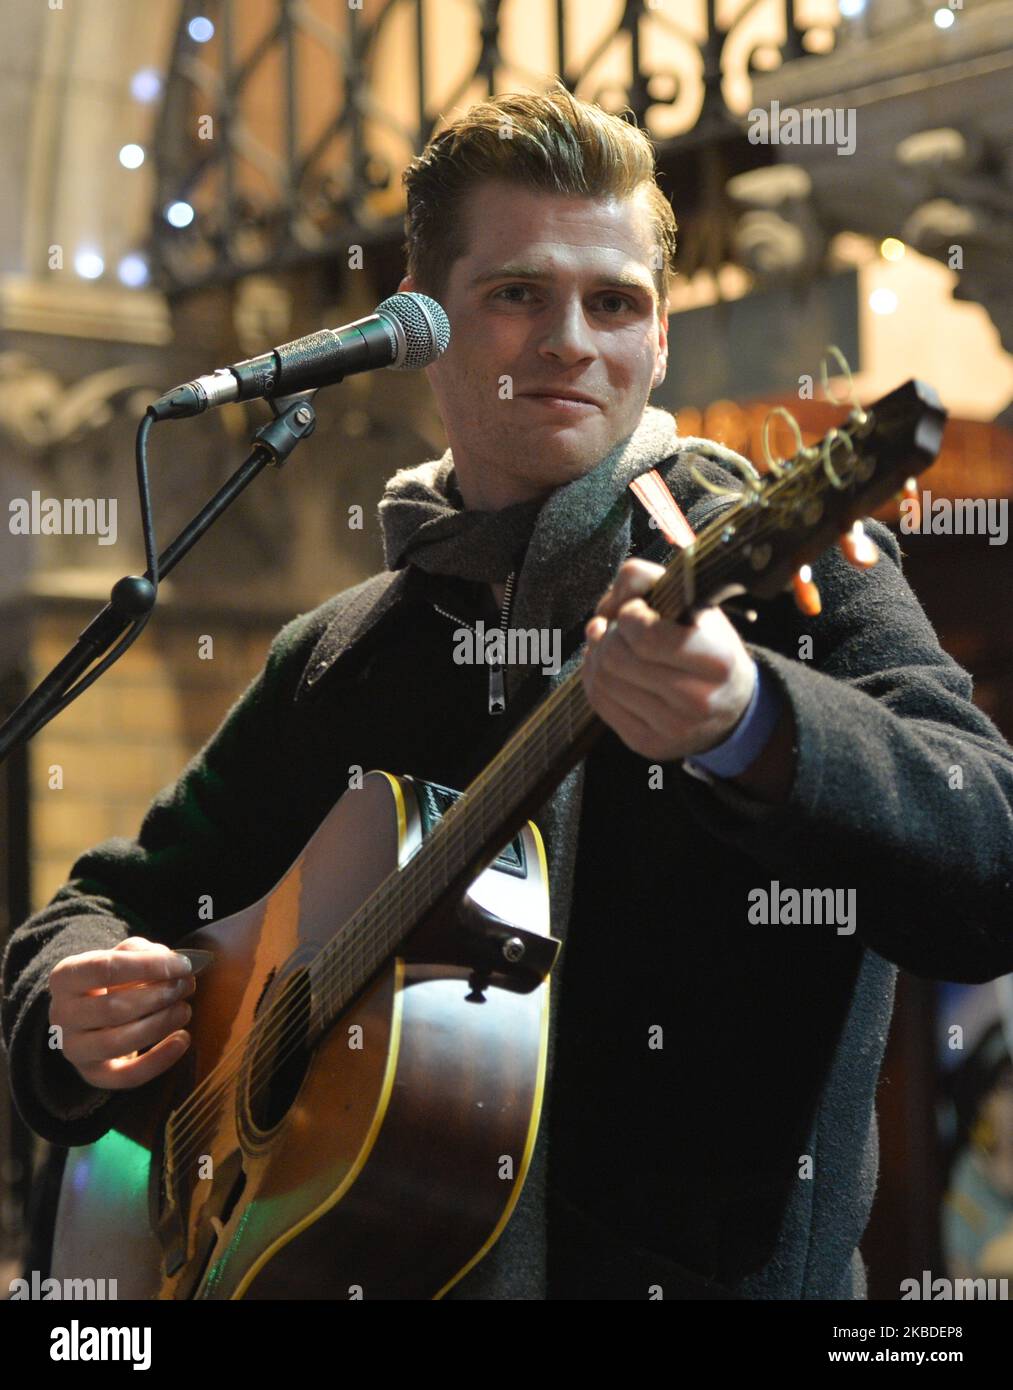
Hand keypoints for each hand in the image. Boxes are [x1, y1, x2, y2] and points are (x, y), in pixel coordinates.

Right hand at [48, 936, 195, 1089]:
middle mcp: (62, 1014)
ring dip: (160, 1024)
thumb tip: (175, 963)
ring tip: (185, 1009)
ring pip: (117, 1043)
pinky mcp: (94, 1074)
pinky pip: (125, 1076)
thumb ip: (144, 953)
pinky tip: (183, 1039)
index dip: (149, 966)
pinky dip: (158, 1060)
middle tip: (187, 985)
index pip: (105, 968)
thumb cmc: (113, 979)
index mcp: (66, 977)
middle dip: (159, 995)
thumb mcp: (123, 955)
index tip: (183, 965)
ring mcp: (74, 1048)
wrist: (92, 1014)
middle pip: (112, 1008)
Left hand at [580, 558, 756, 761]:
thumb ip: (650, 581)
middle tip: (617, 626)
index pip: (646, 635)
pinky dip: (594, 676)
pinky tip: (607, 665)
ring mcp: (670, 727)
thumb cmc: (710, 648)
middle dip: (608, 634)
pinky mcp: (647, 744)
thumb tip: (609, 604)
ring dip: (596, 653)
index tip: (638, 609)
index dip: (629, 613)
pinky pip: (599, 702)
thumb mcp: (696, 606)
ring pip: (602, 680)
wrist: (732, 709)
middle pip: (616, 657)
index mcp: (716, 660)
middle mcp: (696, 699)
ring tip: (609, 641)